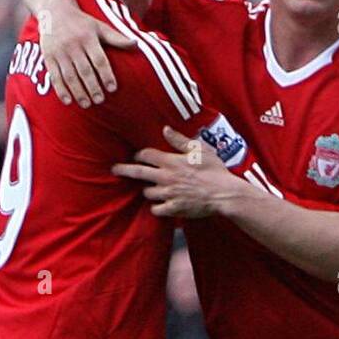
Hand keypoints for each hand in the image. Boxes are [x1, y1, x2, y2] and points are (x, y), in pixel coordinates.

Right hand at [38, 12, 134, 106]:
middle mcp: (73, 44)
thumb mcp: (100, 27)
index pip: (99, 59)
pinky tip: (68, 101)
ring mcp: (60, 52)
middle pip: (85, 70)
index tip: (112, 89)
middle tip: (100, 100)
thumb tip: (136, 44)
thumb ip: (117, 38)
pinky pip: (55, 76)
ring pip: (70, 76)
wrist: (54, 11)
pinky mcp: (49, 57)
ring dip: (78, 92)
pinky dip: (61, 90)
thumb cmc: (82, 23)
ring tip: (86, 104)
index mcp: (88, 37)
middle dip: (93, 87)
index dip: (106, 75)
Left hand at [113, 126, 232, 217]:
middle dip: (123, 170)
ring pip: (147, 192)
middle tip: (114, 169)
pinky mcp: (174, 208)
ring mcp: (168, 194)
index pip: (146, 155)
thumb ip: (180, 140)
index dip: (139, 154)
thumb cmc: (215, 170)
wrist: (224, 194)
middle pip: (137, 172)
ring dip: (148, 190)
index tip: (137, 155)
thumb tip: (165, 129)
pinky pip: (156, 210)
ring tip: (155, 189)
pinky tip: (161, 205)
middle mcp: (166, 177)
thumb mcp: (200, 149)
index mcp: (171, 161)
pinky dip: (157, 207)